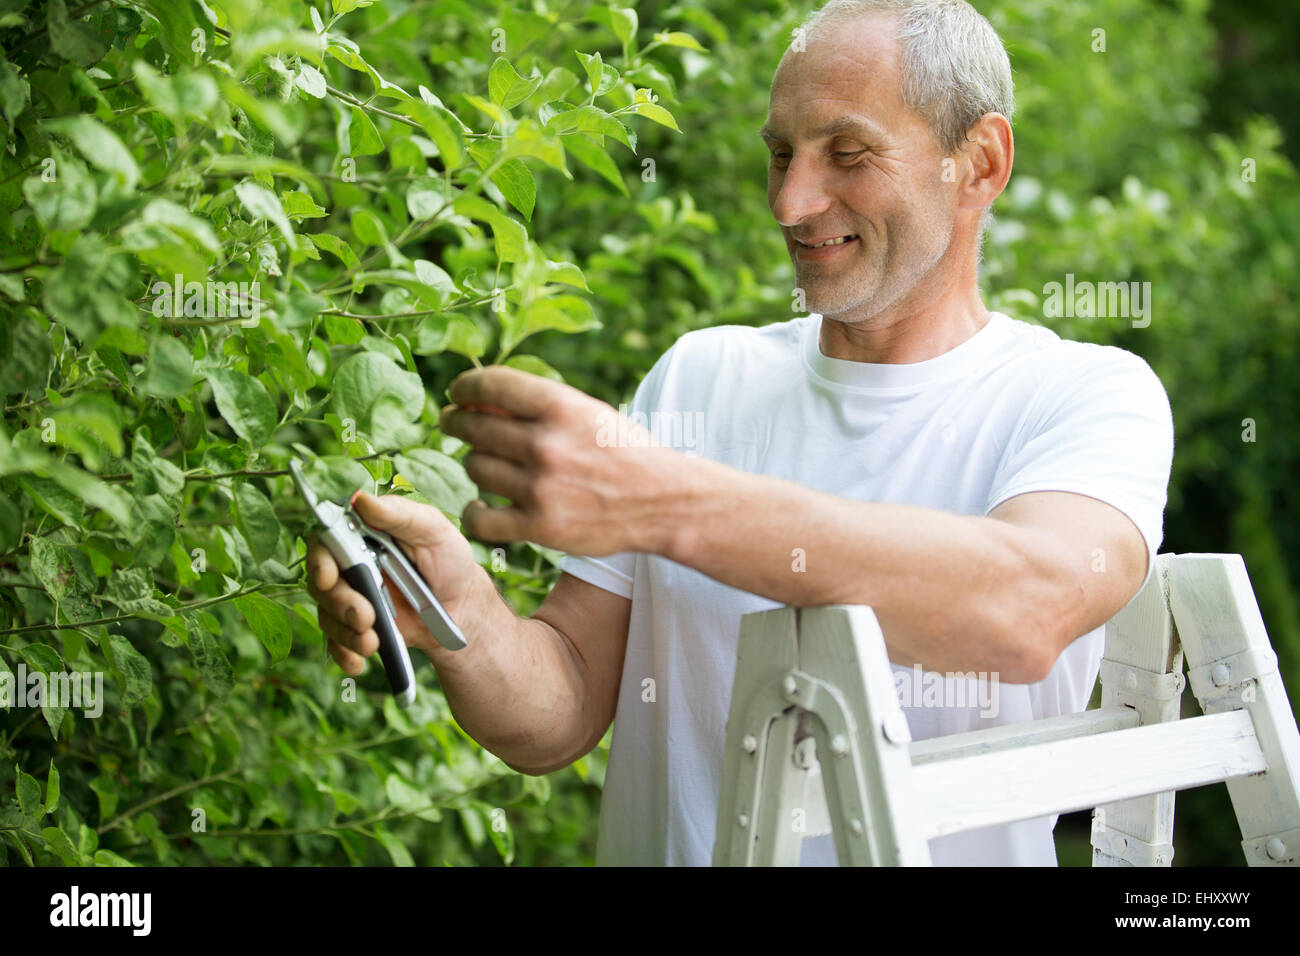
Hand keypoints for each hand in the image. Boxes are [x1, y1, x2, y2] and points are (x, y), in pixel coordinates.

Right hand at [306, 492, 481, 672]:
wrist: (461, 607)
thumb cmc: (449, 560)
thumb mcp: (433, 530)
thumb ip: (399, 514)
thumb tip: (360, 499)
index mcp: (362, 535)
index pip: (325, 540)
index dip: (320, 559)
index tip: (327, 577)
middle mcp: (349, 564)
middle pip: (321, 582)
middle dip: (340, 602)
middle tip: (366, 616)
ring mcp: (351, 596)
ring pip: (327, 614)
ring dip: (345, 631)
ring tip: (372, 641)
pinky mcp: (356, 626)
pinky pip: (336, 642)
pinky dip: (345, 654)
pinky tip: (359, 662)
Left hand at [439, 365, 677, 556]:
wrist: (662, 501)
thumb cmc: (622, 451)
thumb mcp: (587, 412)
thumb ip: (538, 405)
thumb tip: (476, 399)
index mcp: (559, 406)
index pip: (488, 385)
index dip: (463, 387)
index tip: (457, 393)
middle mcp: (545, 444)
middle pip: (472, 426)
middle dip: (456, 422)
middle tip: (454, 423)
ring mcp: (540, 488)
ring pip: (475, 468)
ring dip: (475, 466)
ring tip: (488, 466)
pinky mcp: (539, 527)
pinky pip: (480, 519)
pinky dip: (473, 513)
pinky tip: (480, 507)